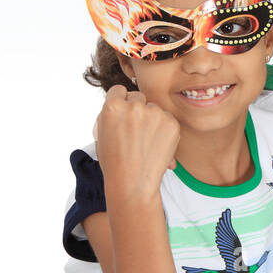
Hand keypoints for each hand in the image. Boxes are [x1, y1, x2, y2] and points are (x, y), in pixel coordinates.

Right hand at [94, 85, 179, 206]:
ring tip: (144, 141)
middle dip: (136, 109)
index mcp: (112, 107)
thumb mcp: (101, 132)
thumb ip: (111, 114)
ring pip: (154, 108)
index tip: (122, 112)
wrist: (132, 182)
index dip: (121, 101)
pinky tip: (155, 144)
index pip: (119, 90)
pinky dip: (164, 128)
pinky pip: (167, 118)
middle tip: (134, 129)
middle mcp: (134, 106)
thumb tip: (123, 99)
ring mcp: (155, 114)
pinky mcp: (171, 122)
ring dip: (151, 119)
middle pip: (138, 96)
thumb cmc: (113, 160)